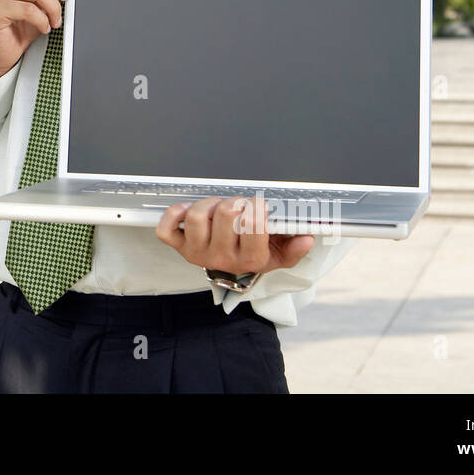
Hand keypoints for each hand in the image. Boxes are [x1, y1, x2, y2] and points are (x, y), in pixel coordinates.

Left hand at [155, 195, 314, 276]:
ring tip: (218, 207)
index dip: (257, 207)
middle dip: (236, 201)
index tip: (260, 204)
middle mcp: (222, 258)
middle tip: (240, 205)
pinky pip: (166, 229)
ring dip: (209, 203)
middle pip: (226, 214)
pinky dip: (174, 213)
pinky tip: (187, 210)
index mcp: (250, 259)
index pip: (253, 225)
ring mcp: (198, 253)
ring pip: (197, 216)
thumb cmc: (255, 255)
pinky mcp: (180, 248)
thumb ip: (295, 248)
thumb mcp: (280, 256)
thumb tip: (307, 238)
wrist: (232, 272)